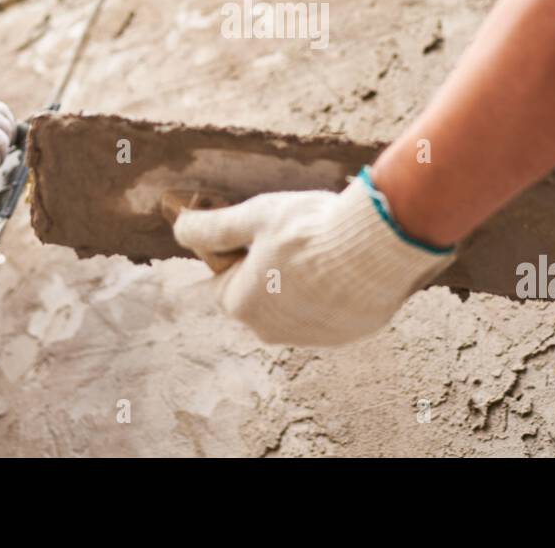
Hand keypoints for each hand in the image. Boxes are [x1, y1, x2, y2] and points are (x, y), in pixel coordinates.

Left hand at [172, 169, 455, 345]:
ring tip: (322, 247)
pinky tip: (346, 264)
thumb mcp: (252, 217)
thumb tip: (179, 227)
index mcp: (240, 304)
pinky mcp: (346, 335)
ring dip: (302, 280)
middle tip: (292, 234)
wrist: (376, 247)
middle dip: (269, 267)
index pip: (221, 279)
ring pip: (295, 303)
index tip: (254, 231)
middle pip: (258, 293)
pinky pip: (330, 310)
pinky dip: (334, 291)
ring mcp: (311, 336)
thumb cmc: (307, 229)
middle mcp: (271, 330)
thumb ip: (211, 227)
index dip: (234, 250)